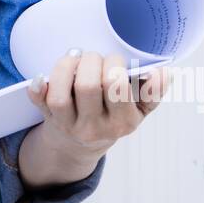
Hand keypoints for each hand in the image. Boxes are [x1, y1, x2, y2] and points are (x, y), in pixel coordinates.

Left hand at [27, 51, 170, 161]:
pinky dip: (38, 89)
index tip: (116, 60)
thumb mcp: (138, 110)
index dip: (115, 66)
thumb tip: (165, 71)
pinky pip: (40, 104)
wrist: (79, 146)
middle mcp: (97, 128)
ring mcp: (72, 126)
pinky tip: (41, 77)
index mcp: (125, 121)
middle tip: (94, 56)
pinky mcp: (50, 121)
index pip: (119, 88)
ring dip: (66, 67)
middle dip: (91, 61)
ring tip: (74, 57)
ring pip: (63, 95)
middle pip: (89, 86)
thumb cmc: (112, 116)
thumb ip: (152, 92)